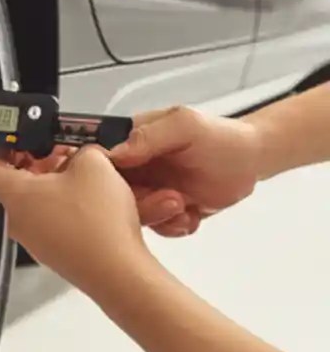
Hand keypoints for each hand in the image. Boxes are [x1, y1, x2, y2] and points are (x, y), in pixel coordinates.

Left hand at [0, 146, 154, 294]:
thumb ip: (82, 149)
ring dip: (55, 183)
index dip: (0, 148)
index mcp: (15, 196)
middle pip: (14, 183)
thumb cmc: (98, 224)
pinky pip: (51, 221)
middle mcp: (17, 220)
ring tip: (84, 174)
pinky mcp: (54, 252)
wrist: (119, 273)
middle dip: (38, 162)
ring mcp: (35, 240)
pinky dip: (66, 205)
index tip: (20, 140)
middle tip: (62, 152)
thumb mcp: (94, 165)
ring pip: (36, 202)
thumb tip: (83, 154)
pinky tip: (92, 201)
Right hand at [109, 106, 261, 237]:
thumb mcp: (185, 125)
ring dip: (159, 217)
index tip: (128, 187)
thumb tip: (115, 152)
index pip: (99, 163)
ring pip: (133, 215)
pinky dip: (173, 227)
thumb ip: (150, 135)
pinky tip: (190, 216)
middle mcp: (134, 167)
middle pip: (113, 194)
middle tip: (171, 200)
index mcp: (130, 142)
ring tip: (183, 207)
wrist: (252, 160)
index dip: (105, 179)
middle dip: (141, 204)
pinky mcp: (163, 209)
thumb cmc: (222, 137)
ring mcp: (148, 189)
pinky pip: (156, 227)